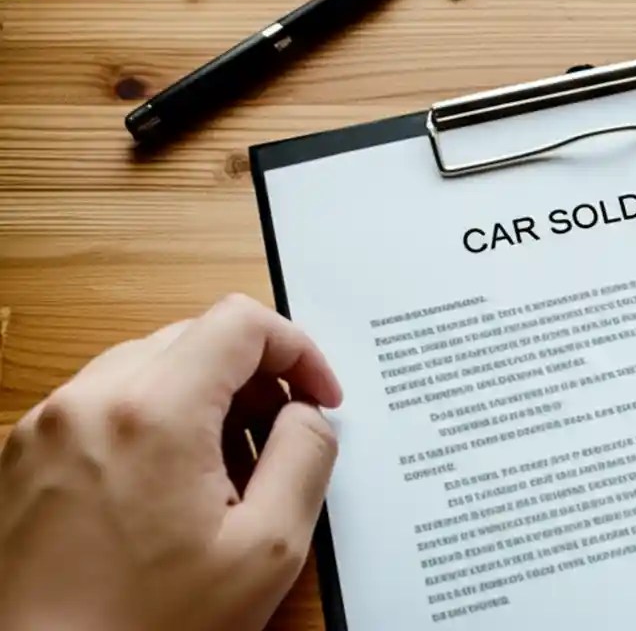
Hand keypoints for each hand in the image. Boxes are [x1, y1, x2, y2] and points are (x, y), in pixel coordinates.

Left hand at [0, 294, 342, 630]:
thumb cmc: (147, 629)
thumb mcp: (266, 550)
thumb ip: (306, 457)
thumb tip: (307, 413)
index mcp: (153, 413)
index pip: (240, 322)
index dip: (298, 350)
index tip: (318, 397)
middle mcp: (89, 401)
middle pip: (194, 338)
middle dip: (253, 377)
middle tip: (279, 439)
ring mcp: (46, 425)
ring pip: (147, 366)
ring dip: (201, 398)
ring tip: (222, 473)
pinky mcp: (23, 454)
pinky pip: (101, 403)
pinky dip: (150, 422)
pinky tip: (167, 489)